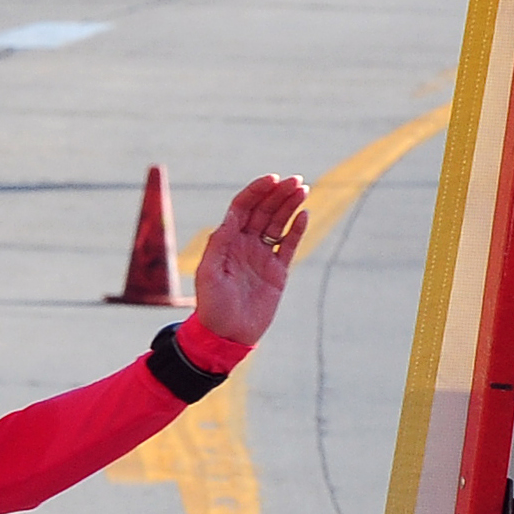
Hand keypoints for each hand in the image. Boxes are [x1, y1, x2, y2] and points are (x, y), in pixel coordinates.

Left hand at [192, 173, 309, 348]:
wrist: (226, 335)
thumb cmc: (211, 305)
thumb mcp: (208, 273)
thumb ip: (219, 244)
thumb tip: (231, 218)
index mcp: (227, 240)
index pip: (243, 207)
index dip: (257, 191)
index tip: (273, 179)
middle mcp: (245, 244)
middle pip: (264, 210)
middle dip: (279, 193)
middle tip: (296, 180)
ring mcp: (262, 256)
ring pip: (278, 223)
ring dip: (290, 205)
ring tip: (303, 189)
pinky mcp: (277, 271)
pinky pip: (289, 245)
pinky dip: (297, 230)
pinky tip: (304, 214)